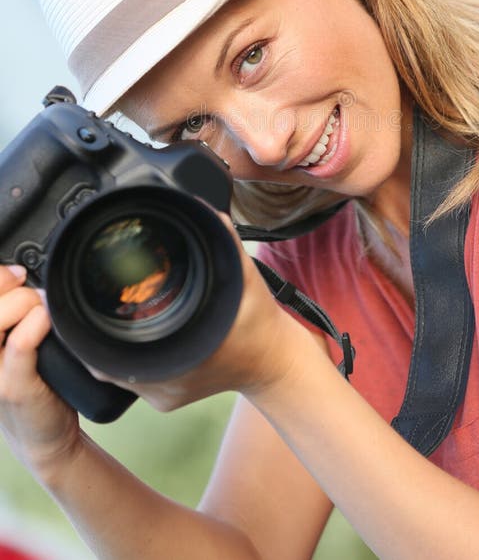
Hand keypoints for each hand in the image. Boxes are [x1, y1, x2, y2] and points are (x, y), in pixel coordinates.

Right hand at [0, 266, 80, 479]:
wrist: (43, 436)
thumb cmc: (34, 386)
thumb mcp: (17, 345)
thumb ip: (17, 316)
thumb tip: (30, 280)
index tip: (19, 276)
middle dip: (15, 290)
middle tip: (36, 299)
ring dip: (24, 305)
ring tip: (42, 314)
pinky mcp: (12, 386)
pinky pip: (20, 345)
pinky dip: (36, 325)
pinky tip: (46, 321)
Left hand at [101, 213, 312, 410]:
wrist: (276, 360)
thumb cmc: (259, 322)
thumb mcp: (244, 277)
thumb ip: (223, 241)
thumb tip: (202, 208)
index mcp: (178, 361)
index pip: (110, 358)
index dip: (85, 336)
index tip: (77, 310)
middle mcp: (166, 385)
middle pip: (105, 366)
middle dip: (90, 336)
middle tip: (81, 307)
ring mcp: (165, 395)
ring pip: (116, 375)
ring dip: (103, 348)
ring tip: (94, 318)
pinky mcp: (168, 395)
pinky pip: (132, 378)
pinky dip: (122, 357)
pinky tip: (120, 335)